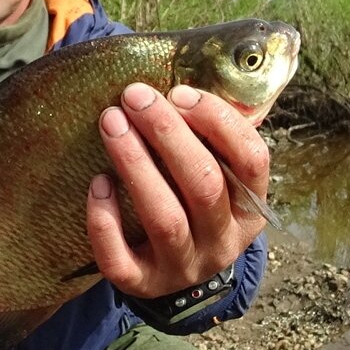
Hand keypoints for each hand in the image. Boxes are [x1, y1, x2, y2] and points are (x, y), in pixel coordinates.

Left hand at [86, 82, 269, 297]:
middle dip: (167, 133)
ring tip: (110, 122)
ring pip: (164, 217)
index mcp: (250, 208)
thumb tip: (183, 65)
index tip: (180, 92)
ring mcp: (184, 266)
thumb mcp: (213, 170)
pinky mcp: (143, 284)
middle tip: (134, 96)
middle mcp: (223, 241)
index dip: (218, 121)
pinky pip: (121, 258)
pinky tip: (97, 183)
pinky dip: (106, 220)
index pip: (251, 160)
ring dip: (135, 164)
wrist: (169, 267)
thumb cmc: (188, 198)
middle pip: (203, 184)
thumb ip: (207, 132)